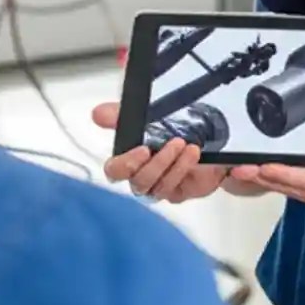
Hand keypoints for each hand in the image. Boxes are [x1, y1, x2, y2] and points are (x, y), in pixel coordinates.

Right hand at [92, 102, 228, 202]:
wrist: (207, 133)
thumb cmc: (176, 125)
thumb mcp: (150, 113)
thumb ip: (121, 115)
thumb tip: (97, 113)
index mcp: (129, 158)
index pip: (115, 170)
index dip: (125, 164)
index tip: (143, 150)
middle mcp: (142, 175)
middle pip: (138, 182)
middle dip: (157, 163)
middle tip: (175, 142)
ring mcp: (159, 186)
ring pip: (157, 188)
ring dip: (174, 165)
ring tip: (188, 146)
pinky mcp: (178, 192)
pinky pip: (175, 191)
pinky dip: (184, 169)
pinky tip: (193, 154)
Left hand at [231, 105, 304, 226]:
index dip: (288, 175)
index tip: (268, 166)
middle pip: (288, 186)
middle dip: (262, 177)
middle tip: (240, 166)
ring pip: (281, 189)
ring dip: (258, 180)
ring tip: (237, 168)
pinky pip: (283, 189)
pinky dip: (264, 181)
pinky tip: (249, 174)